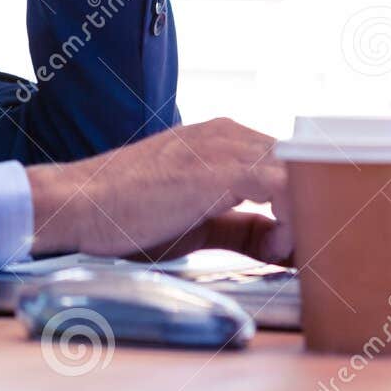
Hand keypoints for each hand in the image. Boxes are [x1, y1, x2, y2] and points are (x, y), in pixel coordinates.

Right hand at [25, 117, 292, 264]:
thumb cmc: (125, 215)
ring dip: (307, 217)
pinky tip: (277, 251)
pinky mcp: (221, 170)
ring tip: (293, 256)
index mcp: (222, 139)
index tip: (295, 248)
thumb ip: (241, 228)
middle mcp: (228, 134)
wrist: (77, 205)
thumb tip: (281, 245)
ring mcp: (226, 148)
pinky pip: (286, 186)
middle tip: (302, 256)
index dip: (300, 208)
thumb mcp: (196, 224)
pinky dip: (293, 220)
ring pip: (301, 172)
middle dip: (312, 211)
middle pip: (302, 165)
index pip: (288, 165)